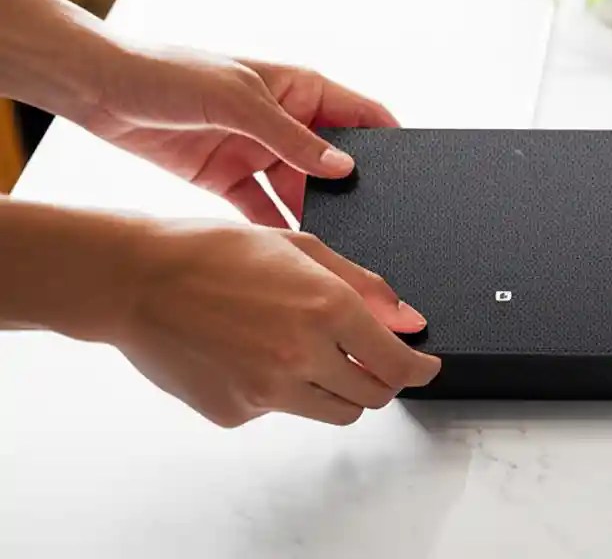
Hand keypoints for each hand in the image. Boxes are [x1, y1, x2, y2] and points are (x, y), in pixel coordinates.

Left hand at [82, 45, 396, 226]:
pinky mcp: (231, 179)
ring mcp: (260, 152)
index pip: (363, 116)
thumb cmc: (170, 73)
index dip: (390, 142)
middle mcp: (286, 121)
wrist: (100, 90)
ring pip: (302, 192)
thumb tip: (343, 169)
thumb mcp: (238, 101)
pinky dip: (277, 230)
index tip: (412, 176)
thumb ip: (292, 138)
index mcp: (301, 89)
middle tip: (372, 223)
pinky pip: (266, 211)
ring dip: (315, 215)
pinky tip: (290, 253)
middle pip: (334, 162)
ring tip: (334, 245)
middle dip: (352, 191)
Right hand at [119, 222, 440, 426]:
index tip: (426, 367)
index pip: (398, 363)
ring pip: (334, 412)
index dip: (420, 369)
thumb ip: (366, 287)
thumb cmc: (212, 252)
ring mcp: (268, 391)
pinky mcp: (237, 412)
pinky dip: (281, 390)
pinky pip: (281, 411)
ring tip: (309, 353)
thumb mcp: (301, 248)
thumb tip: (410, 321)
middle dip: (380, 379)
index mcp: (327, 308)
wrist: (136, 279)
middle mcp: (303, 355)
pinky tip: (253, 354)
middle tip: (369, 359)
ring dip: (339, 390)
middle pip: (373, 396)